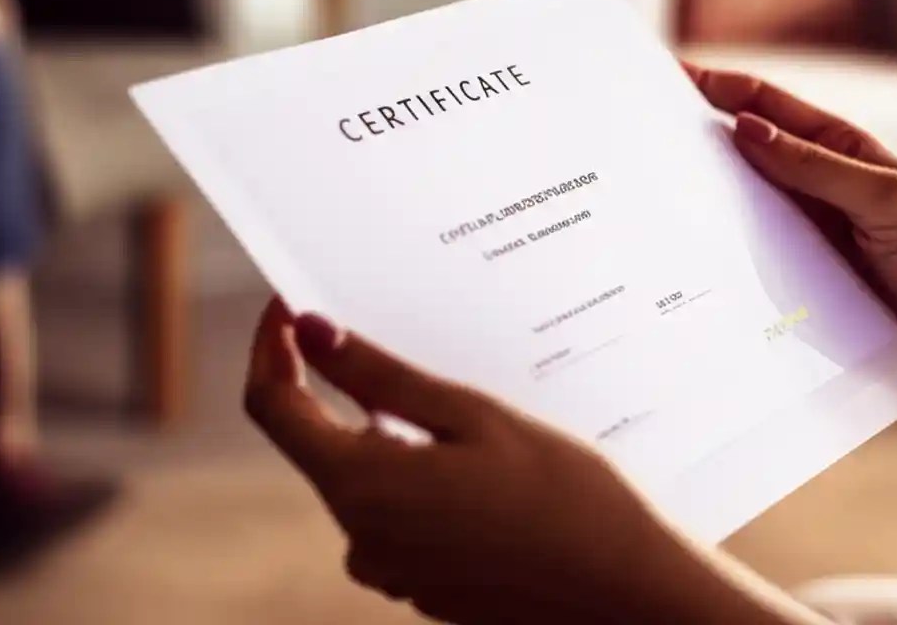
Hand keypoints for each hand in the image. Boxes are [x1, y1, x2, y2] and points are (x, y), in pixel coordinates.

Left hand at [243, 299, 803, 624]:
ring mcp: (393, 570)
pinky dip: (421, 480)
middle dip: (348, 391)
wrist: (624, 588)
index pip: (272, 407)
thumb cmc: (564, 494)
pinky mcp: (424, 585)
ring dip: (394, 438)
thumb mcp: (471, 416)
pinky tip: (484, 468)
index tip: (291, 307)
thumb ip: (377, 376)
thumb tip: (307, 332)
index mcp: (362, 487)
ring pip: (367, 480)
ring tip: (468, 414)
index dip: (271, 349)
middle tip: (407, 343)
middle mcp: (362, 537)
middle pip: (322, 444)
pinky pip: (400, 517)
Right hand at [685, 64, 896, 398]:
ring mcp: (815, 233)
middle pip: (750, 151)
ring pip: (747, 205)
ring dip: (707, 197)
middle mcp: (825, 186)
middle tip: (643, 133)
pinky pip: (758, 255)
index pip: (772, 106)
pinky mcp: (810, 277)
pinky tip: (694, 253)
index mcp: (848, 151)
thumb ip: (817, 166)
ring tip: (653, 191)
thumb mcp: (888, 203)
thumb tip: (746, 127)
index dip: (721, 87)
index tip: (671, 76)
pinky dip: (727, 249)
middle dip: (699, 138)